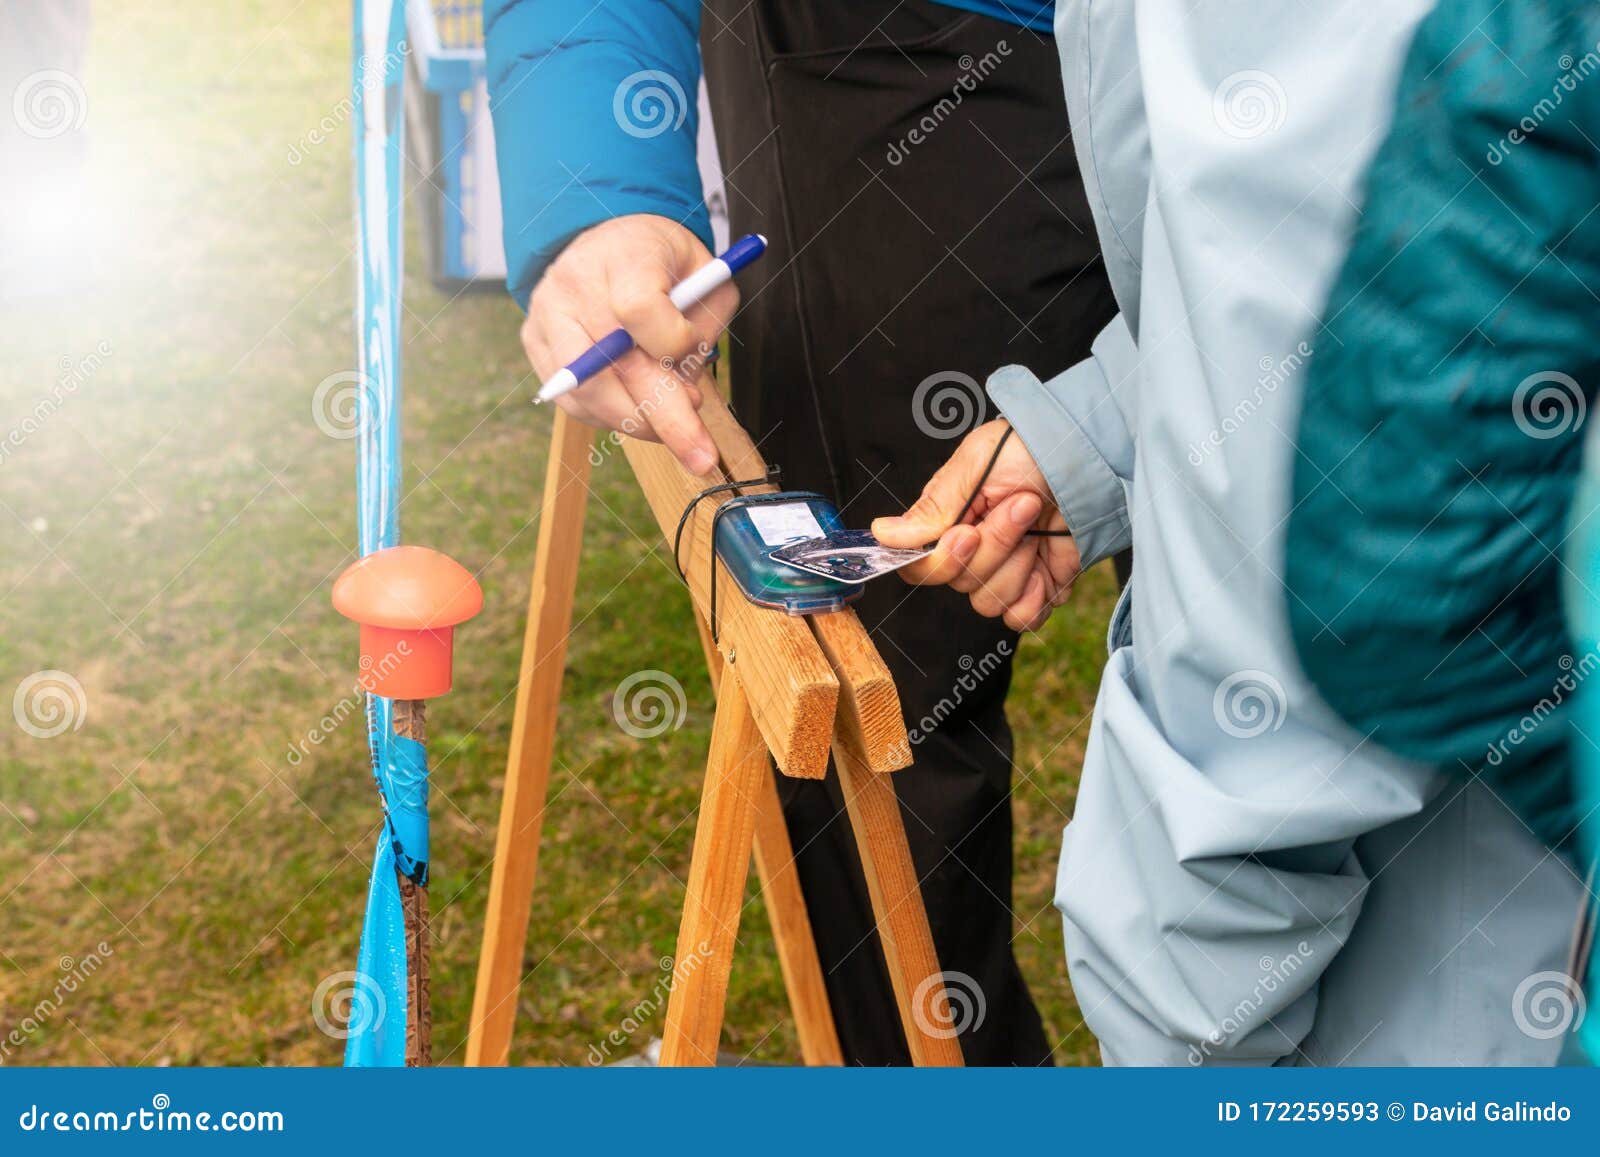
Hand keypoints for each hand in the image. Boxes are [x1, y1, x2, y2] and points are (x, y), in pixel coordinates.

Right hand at [521, 214, 736, 474]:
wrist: (607, 239)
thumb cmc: (662, 262)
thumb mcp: (706, 276)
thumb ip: (704, 327)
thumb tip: (684, 394)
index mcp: (623, 254)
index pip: (639, 310)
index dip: (672, 344)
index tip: (691, 353)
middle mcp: (574, 283)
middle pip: (613, 366)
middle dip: (666, 419)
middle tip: (701, 456)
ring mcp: (546, 314)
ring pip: (588, 394)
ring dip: (637, 424)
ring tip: (670, 427)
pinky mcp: (533, 341)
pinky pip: (571, 401)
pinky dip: (610, 418)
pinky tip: (638, 412)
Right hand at [872, 420, 1079, 631]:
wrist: (1088, 457)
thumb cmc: (1029, 448)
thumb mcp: (975, 465)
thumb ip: (933, 507)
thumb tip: (882, 534)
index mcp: (946, 524)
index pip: (921, 569)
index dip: (945, 559)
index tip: (969, 531)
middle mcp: (970, 554)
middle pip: (962, 584)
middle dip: (997, 546)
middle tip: (1023, 506)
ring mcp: (1004, 573)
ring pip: (990, 602)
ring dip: (1019, 564)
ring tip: (1038, 527)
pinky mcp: (1037, 589)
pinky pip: (1021, 619)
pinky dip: (1036, 599)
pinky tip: (1045, 569)